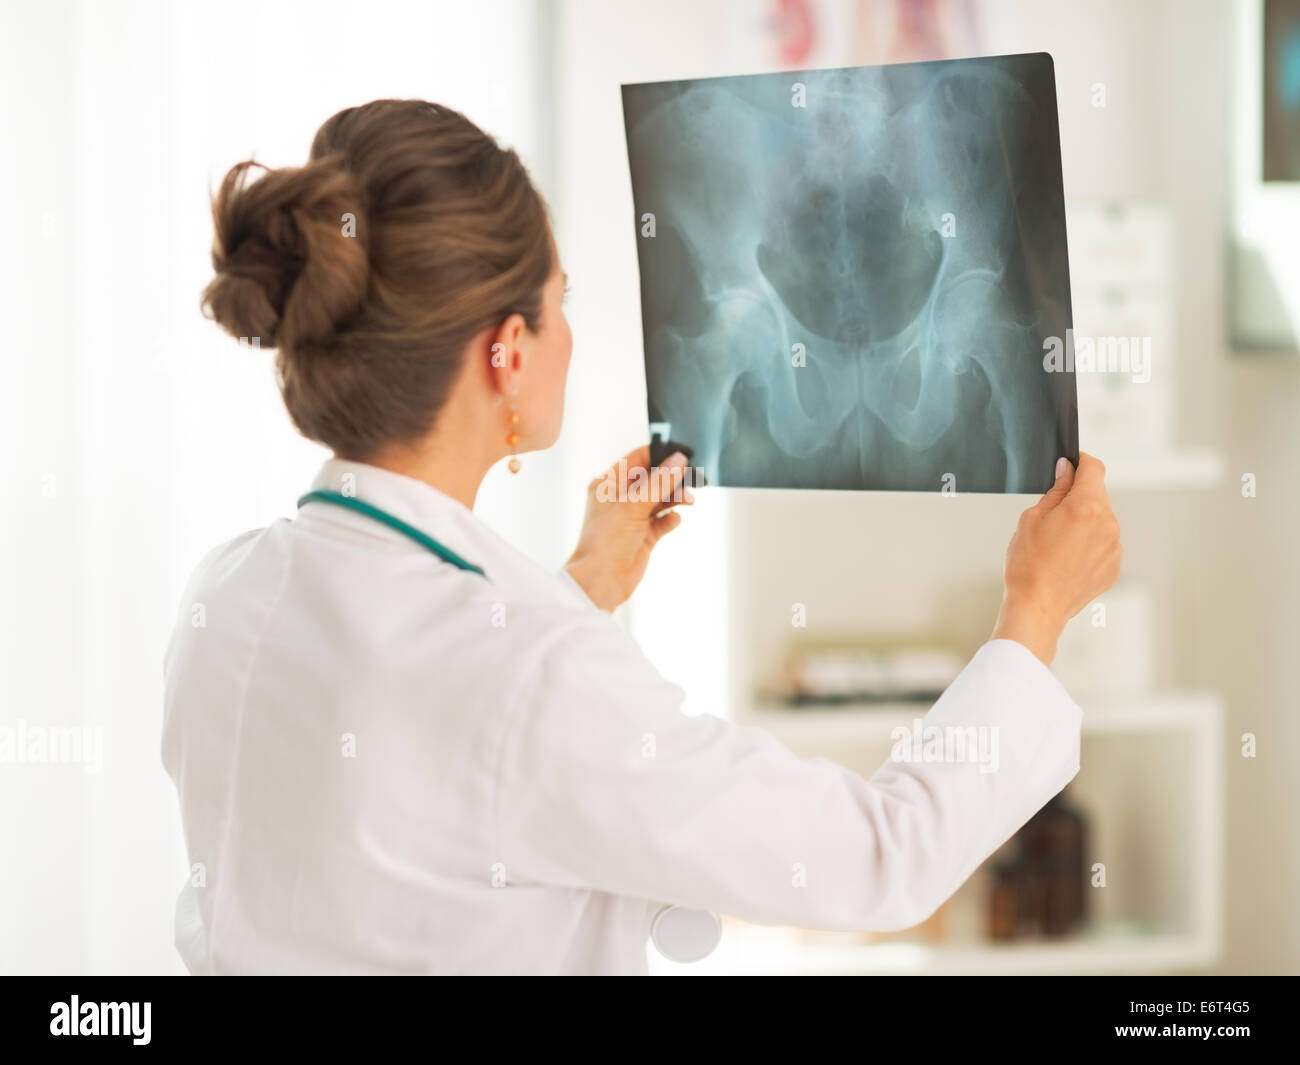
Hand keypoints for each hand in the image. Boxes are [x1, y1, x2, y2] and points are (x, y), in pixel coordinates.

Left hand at [563, 445, 693, 611]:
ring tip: (688, 501)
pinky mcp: (643, 535)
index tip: (682, 453)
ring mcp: (632, 517)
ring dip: (675, 498)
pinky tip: (675, 519)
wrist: (601, 581)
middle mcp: (620, 498)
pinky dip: (670, 519)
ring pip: (660, 499)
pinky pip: (662, 521)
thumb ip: (659, 482)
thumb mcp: (633, 505)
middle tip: (691, 480)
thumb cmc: (605, 541)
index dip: (659, 454)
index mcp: (608, 484)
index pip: (637, 459)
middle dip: (672, 479)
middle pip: (653, 479)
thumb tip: (679, 460)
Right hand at [991, 452, 1122, 665]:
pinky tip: (1067, 558)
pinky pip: (1104, 543)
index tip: (1071, 464)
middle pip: (1098, 495)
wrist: (1037, 607)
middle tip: (1052, 514)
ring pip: (1101, 520)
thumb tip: (1066, 470)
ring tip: (1058, 543)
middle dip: (1078, 497)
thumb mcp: (1032, 519)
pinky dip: (1089, 543)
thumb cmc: (1028, 565)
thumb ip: (1056, 491)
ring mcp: (1114, 546)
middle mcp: (1108, 524)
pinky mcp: (1114, 565)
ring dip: (1084, 522)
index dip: (1081, 462)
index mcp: (1086, 507)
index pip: (1094, 469)